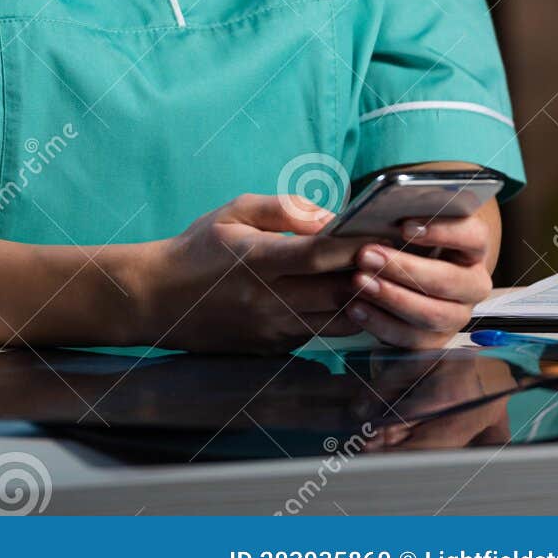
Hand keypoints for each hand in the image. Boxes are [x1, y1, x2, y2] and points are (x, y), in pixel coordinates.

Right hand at [136, 192, 371, 353]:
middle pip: (337, 292)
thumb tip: (328, 216)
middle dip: (371, 275)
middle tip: (398, 258)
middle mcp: (269, 300)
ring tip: (385, 281)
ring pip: (338, 322)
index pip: (318, 255)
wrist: (160, 298)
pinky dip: (343, 319)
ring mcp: (273, 330)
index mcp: (258, 260)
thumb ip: (283, 209)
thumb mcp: (233, 212)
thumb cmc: (199, 248)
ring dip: (364, 302)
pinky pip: (321, 336)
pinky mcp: (275, 349)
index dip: (354, 245)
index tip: (383, 233)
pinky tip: (356, 301)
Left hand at [340, 213, 494, 349]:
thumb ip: (406, 216)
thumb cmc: (410, 240)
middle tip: (366, 255)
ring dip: (392, 298)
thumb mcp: (412, 223)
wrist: (414, 273)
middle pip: (448, 280)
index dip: (442, 231)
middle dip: (404, 269)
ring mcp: (458, 315)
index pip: (473, 236)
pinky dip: (382, 324)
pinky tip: (358, 307)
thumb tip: (382, 212)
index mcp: (475, 247)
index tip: (404, 227)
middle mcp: (473, 284)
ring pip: (433, 314)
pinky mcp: (438, 340)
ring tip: (359, 281)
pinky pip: (414, 340)